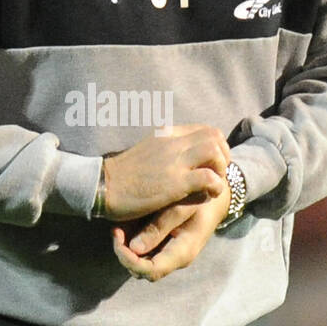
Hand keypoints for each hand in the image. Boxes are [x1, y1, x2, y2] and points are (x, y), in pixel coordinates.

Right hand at [102, 125, 229, 221]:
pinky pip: (208, 178)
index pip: (205, 130)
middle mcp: (172, 142)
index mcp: (166, 134)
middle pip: (214, 136)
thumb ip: (165, 151)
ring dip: (220, 169)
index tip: (213, 164)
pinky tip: (207, 195)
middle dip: (223, 156)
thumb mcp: (146, 152)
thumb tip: (180, 159)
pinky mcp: (175, 182)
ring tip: (213, 185)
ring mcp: (174, 161)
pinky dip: (214, 186)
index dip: (217, 147)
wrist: (102, 186)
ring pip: (214, 151)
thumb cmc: (121, 176)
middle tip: (217, 174)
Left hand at [111, 181, 230, 282]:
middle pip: (141, 271)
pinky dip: (130, 242)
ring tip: (119, 227)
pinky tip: (126, 225)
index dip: (130, 260)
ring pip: (139, 263)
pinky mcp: (164, 247)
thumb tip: (134, 248)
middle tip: (116, 231)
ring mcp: (168, 255)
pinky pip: (142, 253)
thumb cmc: (201, 200)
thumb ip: (159, 227)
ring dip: (125, 249)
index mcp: (182, 253)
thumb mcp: (183, 207)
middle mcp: (174, 259)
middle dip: (124, 254)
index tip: (118, 238)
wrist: (215, 198)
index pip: (150, 271)